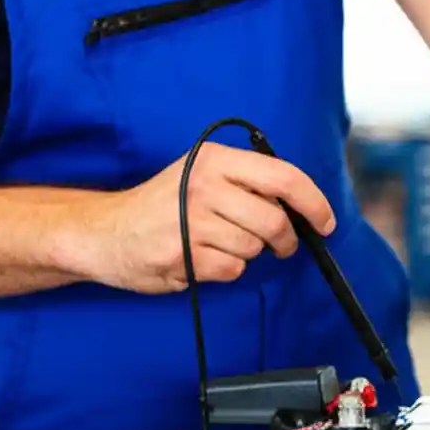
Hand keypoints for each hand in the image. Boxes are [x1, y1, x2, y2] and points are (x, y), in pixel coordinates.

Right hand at [71, 142, 335, 293]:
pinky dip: (225, 270)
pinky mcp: (183, 255)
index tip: (326, 222)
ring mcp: (192, 220)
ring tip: (217, 244)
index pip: (283, 178)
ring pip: (254, 249)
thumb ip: (246, 182)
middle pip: (274, 221)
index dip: (314, 203)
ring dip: (247, 254)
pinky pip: (232, 270)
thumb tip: (301, 205)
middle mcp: (204, 184)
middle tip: (280, 246)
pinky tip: (201, 258)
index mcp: (214, 159)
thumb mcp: (201, 174)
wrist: (104, 231)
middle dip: (285, 240)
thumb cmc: (162, 204)